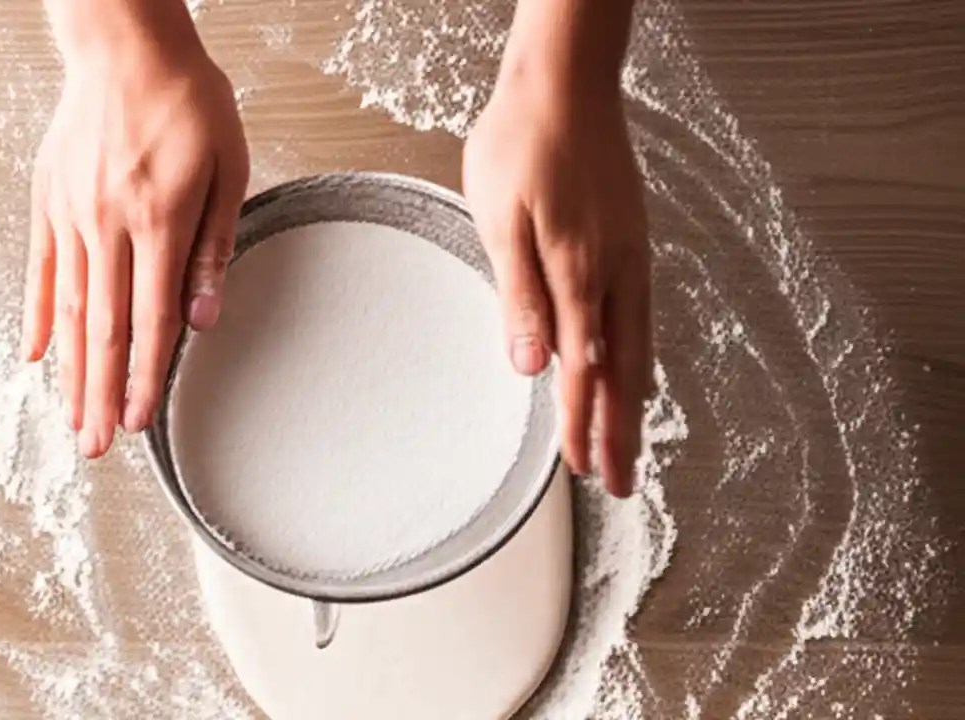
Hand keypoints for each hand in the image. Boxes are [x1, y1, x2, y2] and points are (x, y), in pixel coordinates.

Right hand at [22, 21, 248, 458]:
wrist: (126, 45)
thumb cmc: (186, 100)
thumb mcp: (229, 168)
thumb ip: (215, 248)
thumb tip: (205, 319)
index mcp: (159, 219)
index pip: (152, 320)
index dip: (148, 378)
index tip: (142, 422)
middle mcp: (107, 225)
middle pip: (104, 329)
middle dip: (101, 395)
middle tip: (96, 448)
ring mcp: (70, 215)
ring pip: (69, 310)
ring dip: (71, 371)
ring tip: (70, 418)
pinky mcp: (47, 202)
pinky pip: (39, 271)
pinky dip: (37, 316)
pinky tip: (34, 355)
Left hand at [463, 69, 650, 497]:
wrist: (564, 83)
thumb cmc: (522, 144)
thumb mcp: (502, 220)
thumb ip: (519, 297)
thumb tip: (531, 366)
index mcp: (579, 275)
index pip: (583, 372)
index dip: (582, 425)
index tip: (583, 470)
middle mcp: (615, 274)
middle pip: (623, 373)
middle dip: (621, 433)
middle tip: (623, 485)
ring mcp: (630, 258)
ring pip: (638, 349)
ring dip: (632, 403)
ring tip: (630, 445)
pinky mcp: (630, 242)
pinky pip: (641, 318)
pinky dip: (638, 359)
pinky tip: (631, 370)